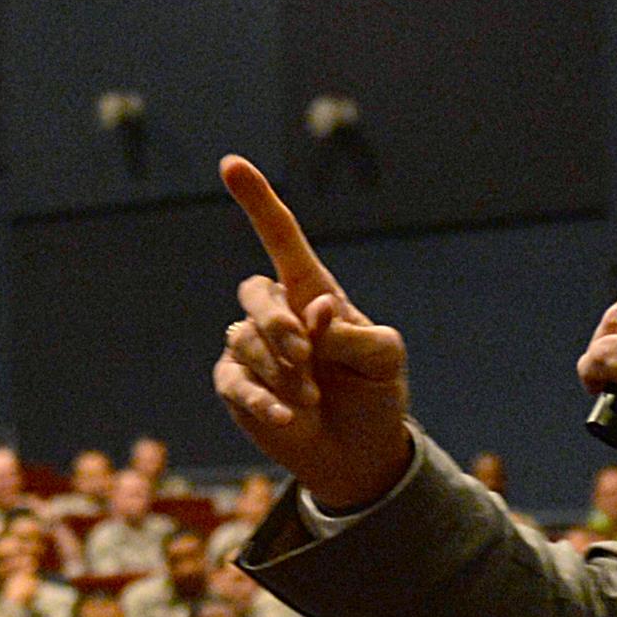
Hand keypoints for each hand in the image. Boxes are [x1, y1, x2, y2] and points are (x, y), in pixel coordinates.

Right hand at [217, 161, 415, 513]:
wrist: (358, 453)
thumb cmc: (375, 393)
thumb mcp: (386, 359)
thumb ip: (355, 334)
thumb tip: (315, 316)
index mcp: (313, 293)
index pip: (281, 238)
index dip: (257, 200)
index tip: (231, 164)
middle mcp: (277, 314)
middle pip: (254, 293)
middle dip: (278, 323)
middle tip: (307, 357)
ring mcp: (253, 350)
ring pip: (243, 339)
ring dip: (282, 371)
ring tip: (313, 399)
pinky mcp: (237, 386)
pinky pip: (234, 380)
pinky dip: (263, 399)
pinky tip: (289, 418)